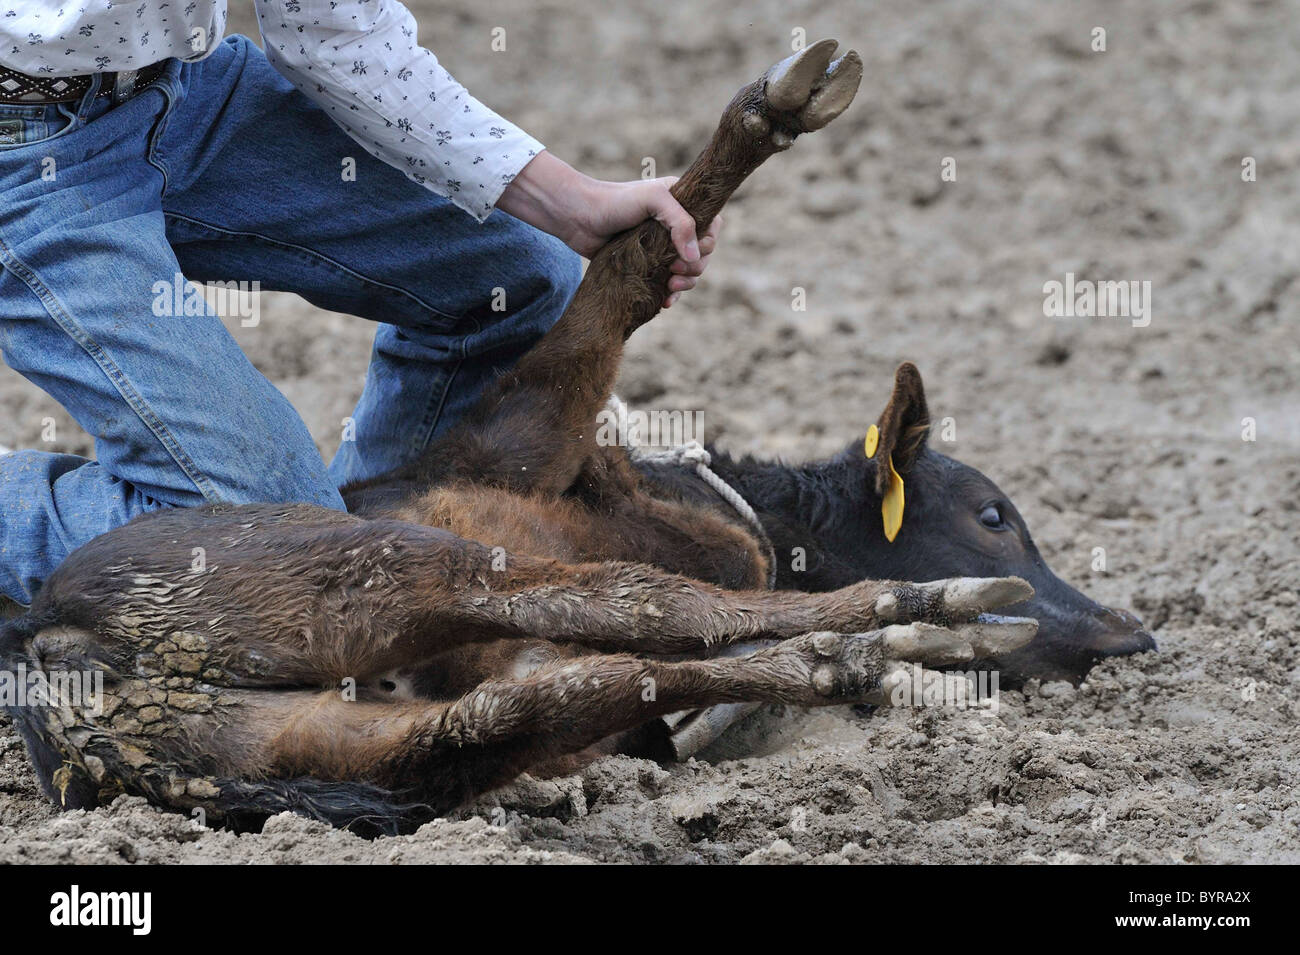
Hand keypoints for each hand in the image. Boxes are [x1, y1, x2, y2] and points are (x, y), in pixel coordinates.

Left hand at [497, 151, 722, 307]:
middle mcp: (674, 226)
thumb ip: (680, 223)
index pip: (712, 226)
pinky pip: (668, 285)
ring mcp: (661, 248)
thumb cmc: (614, 201)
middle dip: (695, 267)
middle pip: (702, 253)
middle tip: (675, 272)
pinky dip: (671, 295)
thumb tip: (695, 256)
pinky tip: (664, 301)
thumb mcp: (653, 200)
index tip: (690, 252)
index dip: (707, 243)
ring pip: (688, 271)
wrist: (578, 217)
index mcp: (682, 205)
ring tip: (670, 287)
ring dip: (686, 283)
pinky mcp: (646, 266)